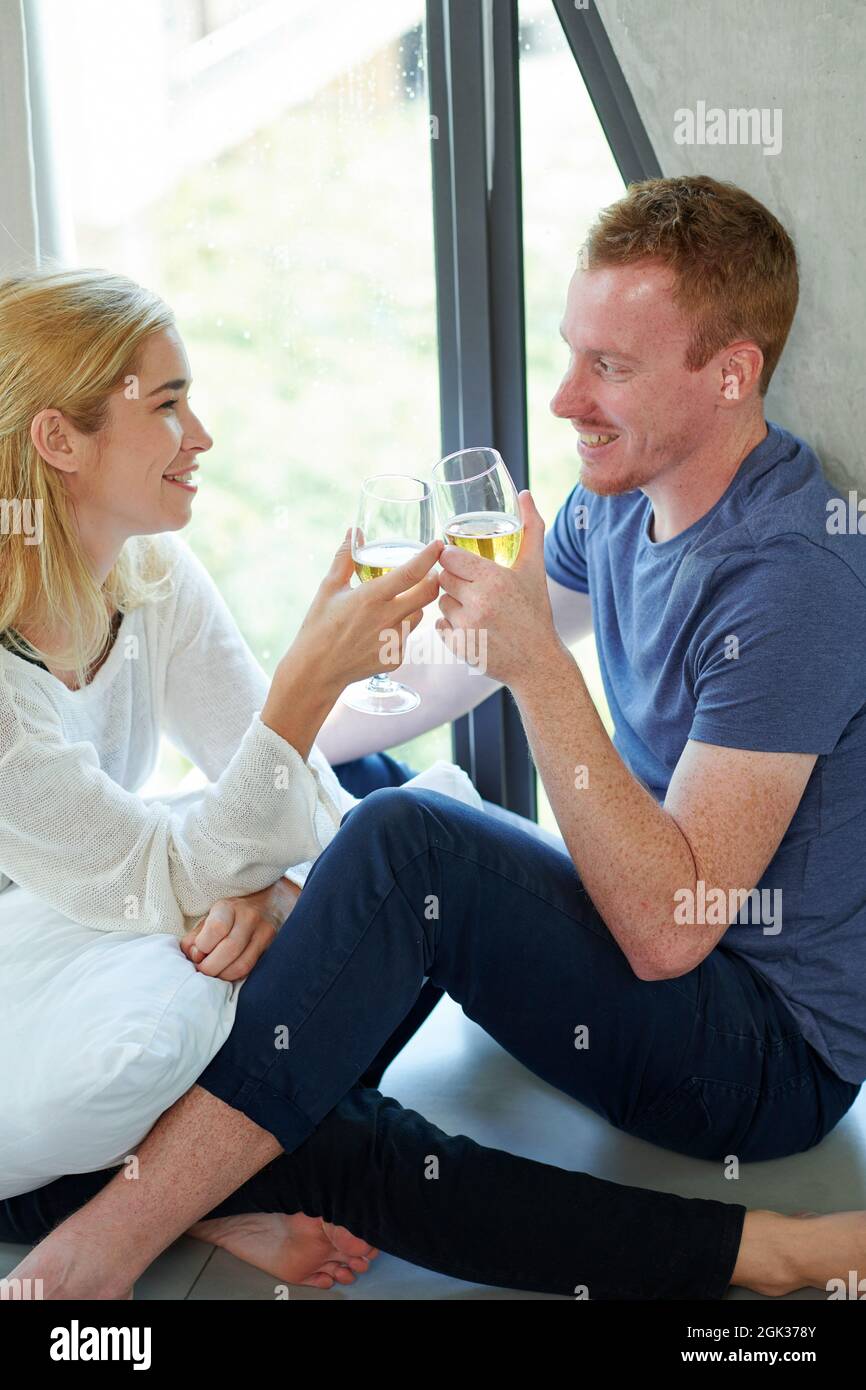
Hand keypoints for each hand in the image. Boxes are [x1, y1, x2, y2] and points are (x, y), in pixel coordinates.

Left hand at [179, 877, 300, 980]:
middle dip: (211, 967)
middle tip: (202, 970)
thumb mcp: (207, 920)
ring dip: (223, 976)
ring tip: (215, 973)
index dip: (203, 946)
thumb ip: (194, 939)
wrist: (264, 907)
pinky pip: (251, 970)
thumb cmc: (228, 918)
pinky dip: (235, 976)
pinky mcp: (271, 947)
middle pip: (230, 949)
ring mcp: (264, 932)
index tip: (198, 953)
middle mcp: (249, 917)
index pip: (217, 927)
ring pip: (242, 964)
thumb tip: (194, 958)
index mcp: (228, 907)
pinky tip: (227, 972)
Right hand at [285, 531, 443, 691]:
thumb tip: (354, 532)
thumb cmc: (318, 627)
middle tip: (428, 574)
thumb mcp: (328, 588)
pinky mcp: (396, 658)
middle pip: (428, 595)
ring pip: (419, 615)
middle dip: (433, 580)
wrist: (316, 671)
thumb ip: (345, 559)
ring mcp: (394, 641)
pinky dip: (400, 628)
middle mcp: (387, 619)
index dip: (428, 557)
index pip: (410, 573)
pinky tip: (379, 631)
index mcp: (370, 598)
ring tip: (393, 605)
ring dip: (413, 605)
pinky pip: (407, 636)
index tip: (438, 545)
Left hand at [435, 491, 561, 686]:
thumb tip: (526, 494)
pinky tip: (471, 627)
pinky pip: (439, 626)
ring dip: (452, 603)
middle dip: (455, 581)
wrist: (538, 661)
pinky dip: (451, 626)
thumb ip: (530, 528)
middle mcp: (478, 602)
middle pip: (443, 578)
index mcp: (493, 579)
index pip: (450, 556)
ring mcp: (467, 627)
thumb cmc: (536, 611)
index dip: (454, 558)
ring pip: (440, 602)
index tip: (463, 562)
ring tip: (474, 608)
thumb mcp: (534, 568)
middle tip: (472, 586)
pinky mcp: (459, 648)